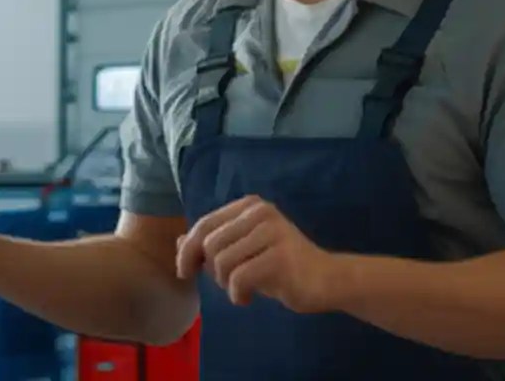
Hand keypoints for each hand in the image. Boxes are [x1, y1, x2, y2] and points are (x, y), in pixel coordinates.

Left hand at [175, 195, 343, 313]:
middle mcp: (261, 212)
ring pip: (221, 262)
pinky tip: (249, 298)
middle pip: (209, 244)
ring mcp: (272, 232)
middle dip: (210, 271)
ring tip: (242, 289)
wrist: (326, 280)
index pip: (204, 224)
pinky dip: (238, 295)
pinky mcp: (280, 257)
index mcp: (251, 205)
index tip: (185, 271)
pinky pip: (238, 279)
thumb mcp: (244, 250)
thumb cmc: (281, 266)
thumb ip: (214, 244)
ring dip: (226, 284)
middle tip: (228, 283)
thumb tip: (178, 242)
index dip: (187, 250)